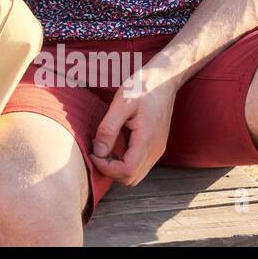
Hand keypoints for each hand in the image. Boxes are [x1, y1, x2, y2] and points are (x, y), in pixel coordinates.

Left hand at [88, 70, 176, 186]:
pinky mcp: (155, 146)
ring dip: (117, 168)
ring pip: (135, 174)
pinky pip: (139, 164)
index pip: (127, 171)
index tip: (93, 153)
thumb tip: (98, 152)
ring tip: (104, 148)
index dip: (106, 168)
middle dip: (110, 171)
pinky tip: (115, 145)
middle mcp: (155, 150)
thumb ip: (109, 129)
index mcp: (147, 141)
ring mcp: (157, 149)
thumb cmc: (142, 87)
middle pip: (131, 178)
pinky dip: (124, 162)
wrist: (164, 80)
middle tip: (96, 152)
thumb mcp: (121, 104)